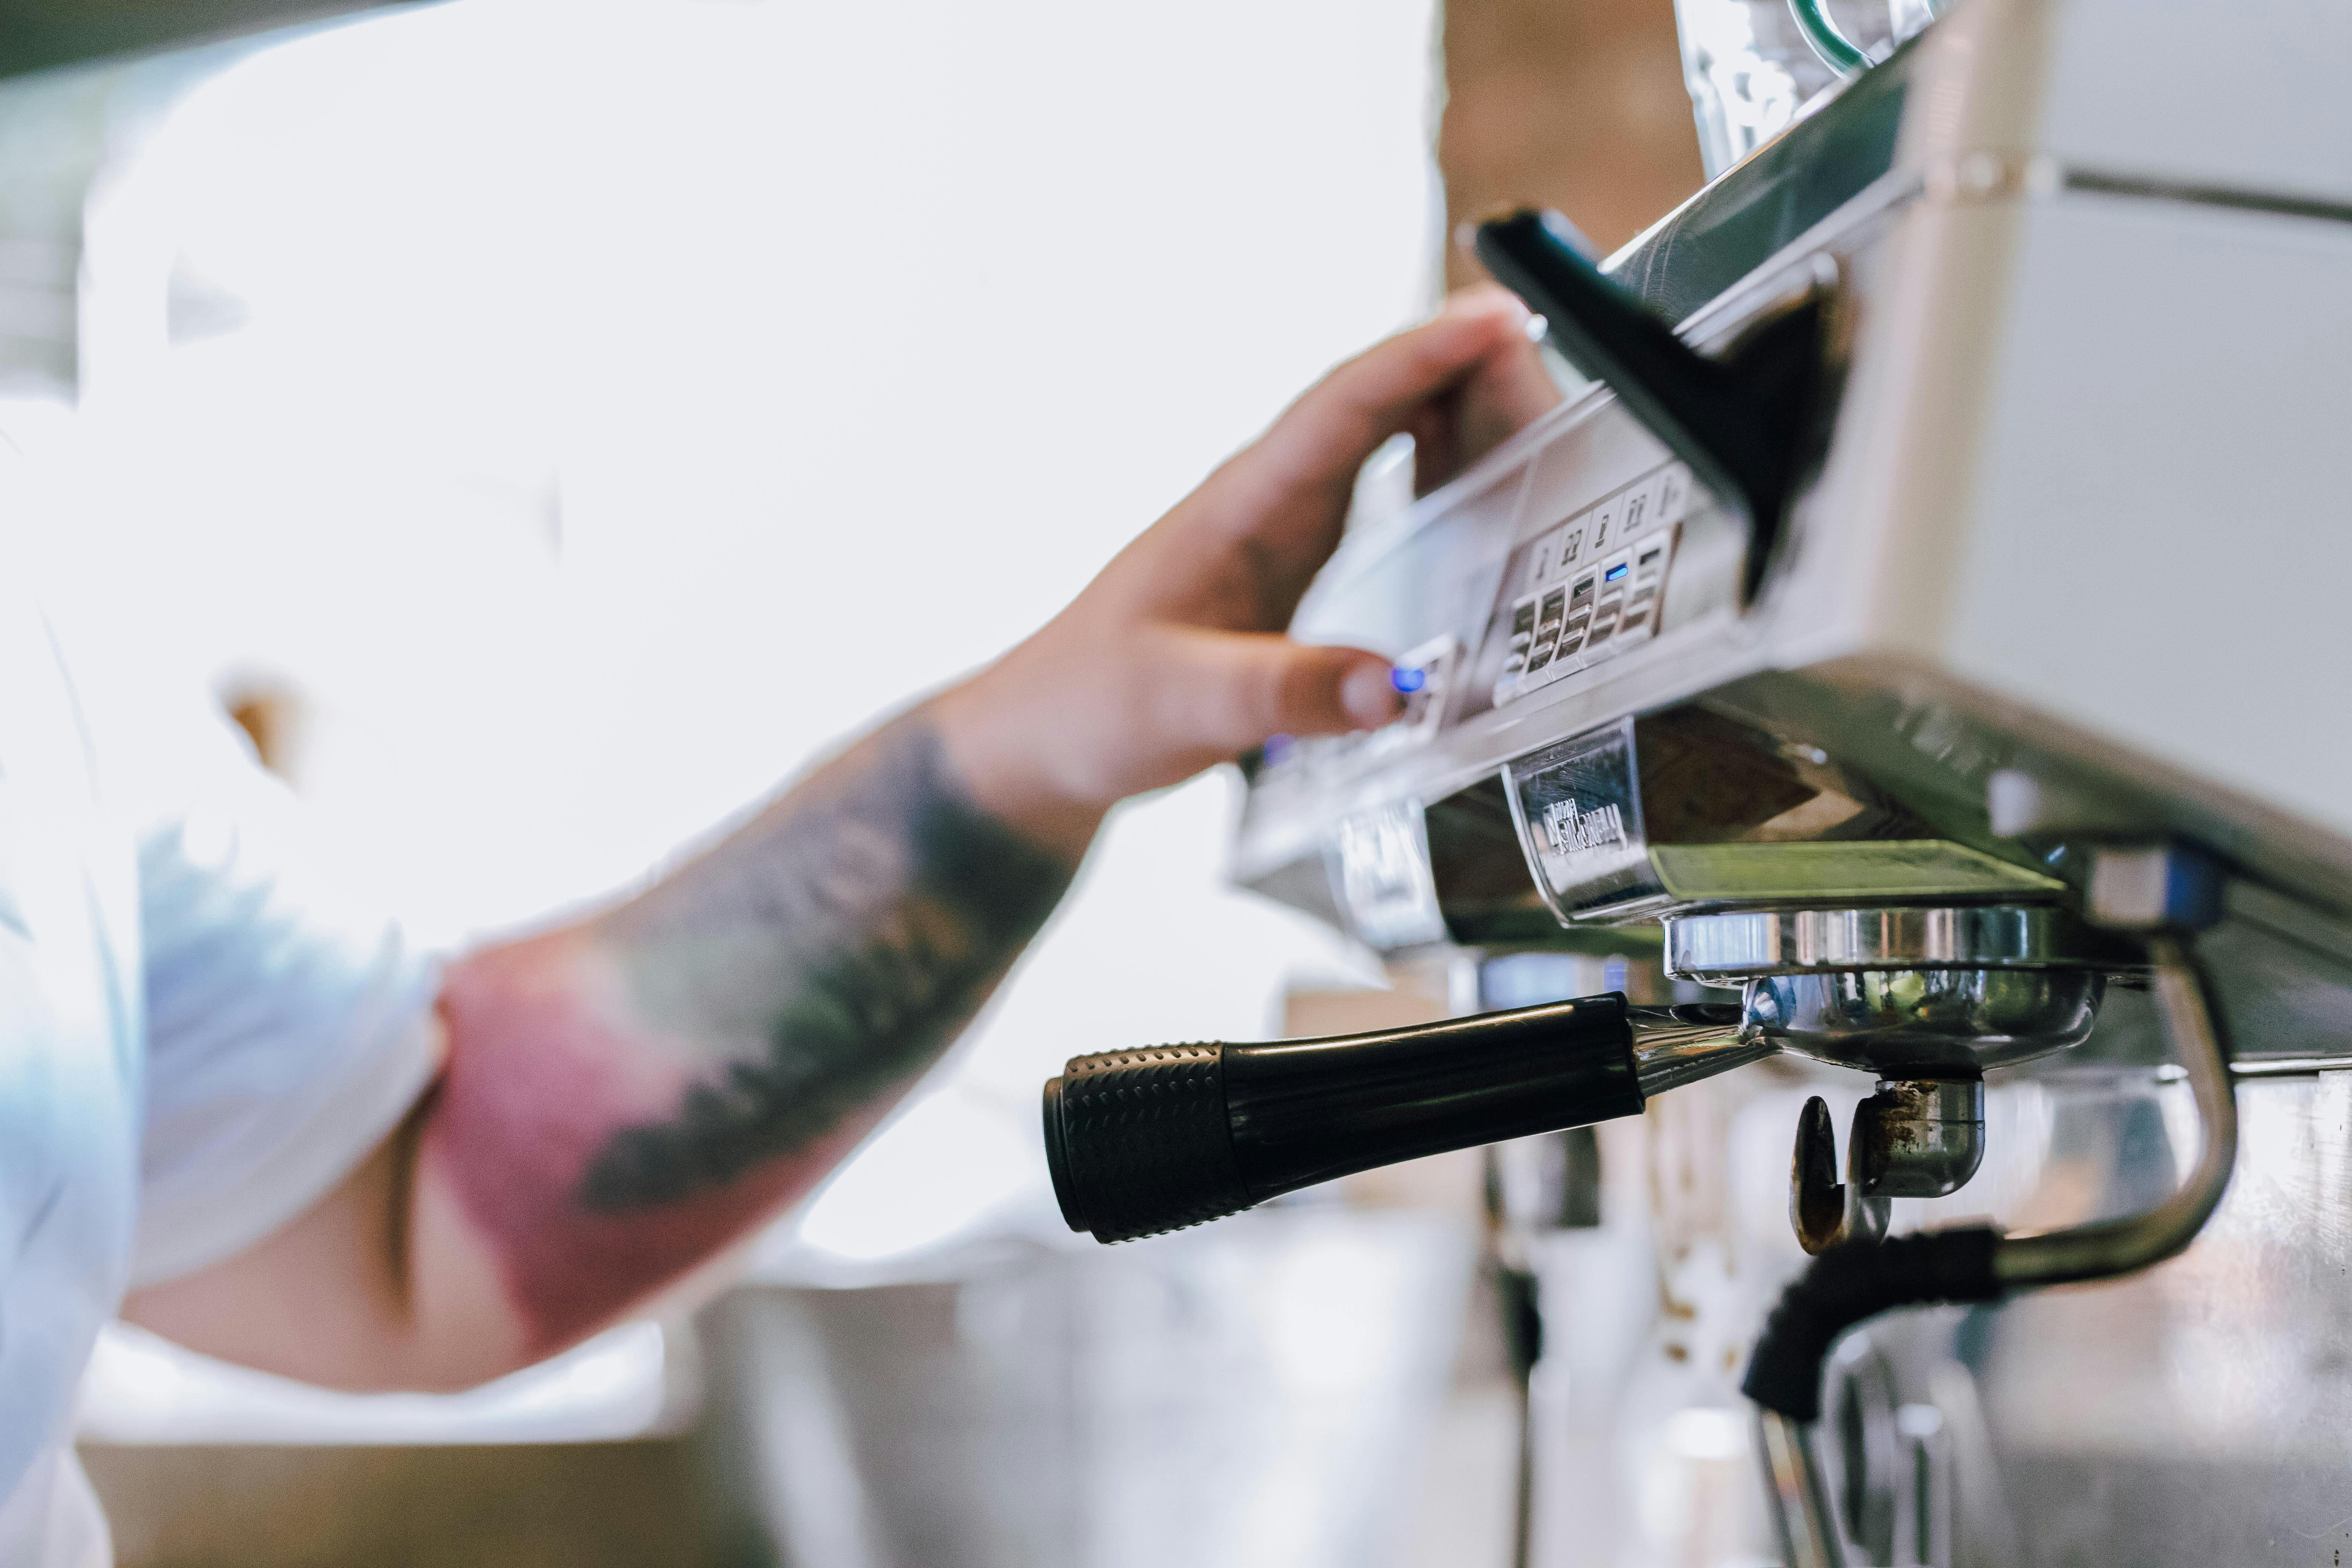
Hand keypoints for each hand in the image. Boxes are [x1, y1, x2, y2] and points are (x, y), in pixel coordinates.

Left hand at [936, 284, 1558, 855]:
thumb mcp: (1185, 707)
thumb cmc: (1091, 708)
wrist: (1042, 739)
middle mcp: (1262, 503)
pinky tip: (1477, 479)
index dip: (1422, 356)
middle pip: (1372, 403)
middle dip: (1460, 365)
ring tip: (1538, 403)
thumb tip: (1397, 686)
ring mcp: (1277, 529)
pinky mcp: (1290, 567)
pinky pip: (1374, 493)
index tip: (1500, 317)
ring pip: (1376, 440)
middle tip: (1552, 354)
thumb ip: (1288, 694)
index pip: (1341, 406)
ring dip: (1452, 409)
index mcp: (1237, 509)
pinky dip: (1432, 470)